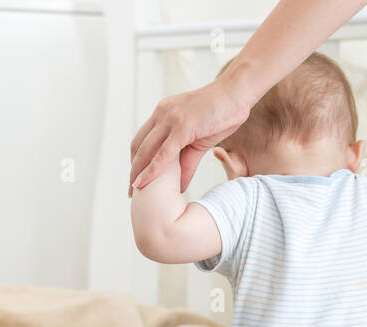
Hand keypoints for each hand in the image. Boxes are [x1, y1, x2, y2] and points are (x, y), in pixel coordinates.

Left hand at [129, 80, 251, 194]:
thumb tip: (181, 184)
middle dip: (133, 170)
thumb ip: (188, 160)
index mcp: (164, 113)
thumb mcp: (200, 139)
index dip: (136, 161)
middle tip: (130, 191)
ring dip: (138, 174)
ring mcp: (170, 119)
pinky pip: (163, 154)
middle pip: (138, 147)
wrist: (236, 92)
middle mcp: (162, 114)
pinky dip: (152, 171)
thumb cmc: (222, 113)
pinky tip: (144, 184)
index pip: (142, 140)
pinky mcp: (182, 127)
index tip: (135, 178)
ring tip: (134, 192)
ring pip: (146, 151)